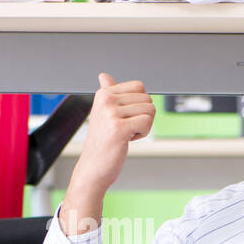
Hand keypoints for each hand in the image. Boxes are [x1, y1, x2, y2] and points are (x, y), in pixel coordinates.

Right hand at [69, 72, 155, 194]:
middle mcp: (106, 100)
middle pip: (147, 99)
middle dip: (142, 117)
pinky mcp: (119, 128)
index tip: (124, 117)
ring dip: (143, 126)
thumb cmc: (101, 142)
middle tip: (124, 129)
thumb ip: (107, 92)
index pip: (140, 86)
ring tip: (124, 135)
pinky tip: (127, 140)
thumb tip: (104, 76)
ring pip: (150, 111)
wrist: (93, 167)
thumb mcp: (102, 112)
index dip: (138, 104)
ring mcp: (111, 113)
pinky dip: (142, 134)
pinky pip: (147, 123)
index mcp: (103, 93)